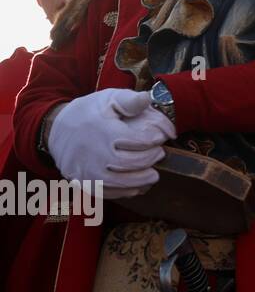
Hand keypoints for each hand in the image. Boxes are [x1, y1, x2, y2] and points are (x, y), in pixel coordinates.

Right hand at [48, 89, 174, 199]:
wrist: (56, 129)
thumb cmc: (88, 113)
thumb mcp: (108, 99)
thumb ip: (129, 100)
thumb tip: (147, 98)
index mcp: (103, 131)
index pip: (136, 140)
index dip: (152, 140)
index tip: (162, 138)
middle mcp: (94, 153)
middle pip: (129, 163)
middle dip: (149, 160)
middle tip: (160, 154)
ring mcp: (86, 170)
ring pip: (118, 182)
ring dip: (140, 180)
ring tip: (153, 174)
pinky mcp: (82, 182)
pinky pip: (106, 192)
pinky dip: (124, 192)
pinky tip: (136, 187)